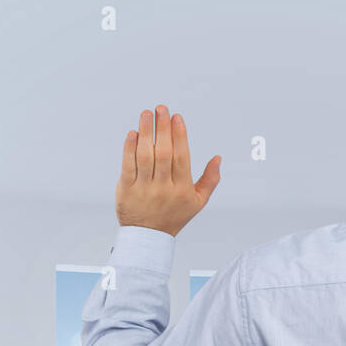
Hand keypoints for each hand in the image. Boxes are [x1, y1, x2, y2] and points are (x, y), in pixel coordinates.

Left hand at [116, 105, 221, 235]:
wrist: (148, 237)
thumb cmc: (174, 215)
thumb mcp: (197, 202)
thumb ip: (210, 180)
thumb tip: (218, 157)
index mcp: (182, 189)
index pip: (181, 158)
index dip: (179, 136)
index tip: (177, 117)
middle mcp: (163, 189)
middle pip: (163, 154)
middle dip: (163, 129)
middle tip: (161, 108)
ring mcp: (144, 189)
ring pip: (145, 156)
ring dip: (146, 133)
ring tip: (147, 114)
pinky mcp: (127, 190)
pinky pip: (128, 166)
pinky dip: (129, 148)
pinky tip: (133, 133)